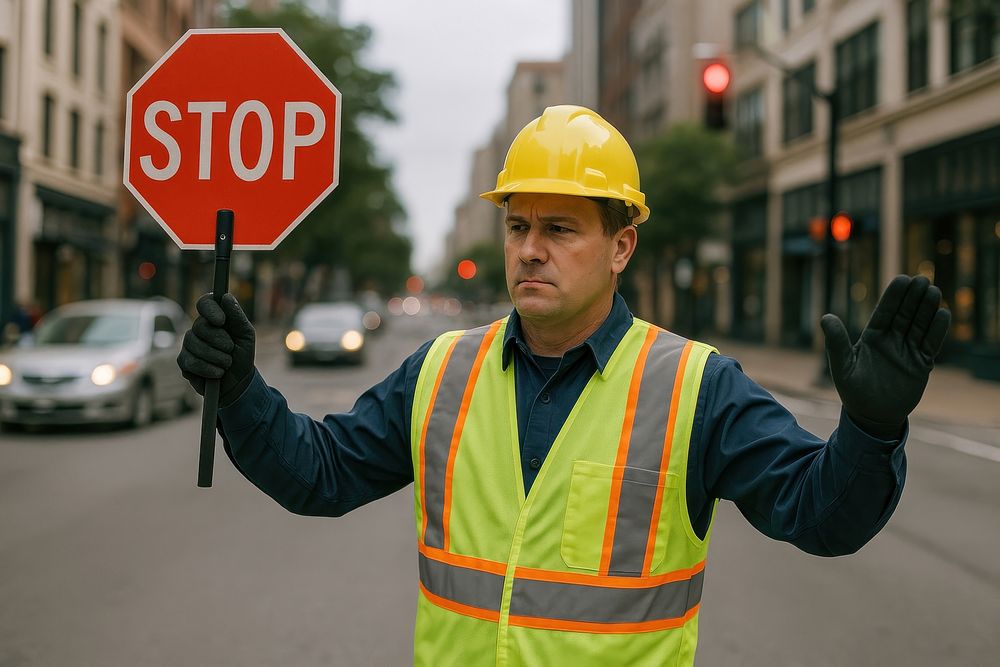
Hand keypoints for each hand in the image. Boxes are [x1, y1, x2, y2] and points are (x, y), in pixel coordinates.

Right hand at [177, 293, 255, 406]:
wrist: (238, 382)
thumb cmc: (242, 355)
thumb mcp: (246, 335)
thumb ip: (237, 316)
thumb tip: (226, 297)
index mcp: (215, 317)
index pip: (205, 303)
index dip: (210, 310)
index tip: (221, 321)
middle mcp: (199, 328)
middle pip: (200, 326)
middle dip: (220, 340)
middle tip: (231, 349)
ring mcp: (189, 344)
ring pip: (195, 345)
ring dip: (217, 357)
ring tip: (227, 363)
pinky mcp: (183, 361)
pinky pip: (191, 362)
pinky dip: (209, 369)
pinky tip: (218, 372)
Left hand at [820, 275, 950, 438]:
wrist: (872, 416)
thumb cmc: (853, 390)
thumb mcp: (842, 366)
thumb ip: (836, 342)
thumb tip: (825, 317)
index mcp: (872, 337)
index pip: (885, 312)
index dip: (894, 296)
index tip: (902, 279)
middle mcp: (891, 340)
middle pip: (905, 314)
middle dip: (913, 297)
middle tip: (921, 279)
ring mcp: (908, 351)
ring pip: (920, 325)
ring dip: (927, 309)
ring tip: (933, 291)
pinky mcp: (922, 364)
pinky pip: (931, 343)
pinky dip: (937, 330)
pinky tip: (942, 314)